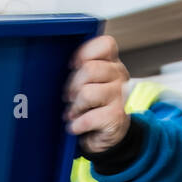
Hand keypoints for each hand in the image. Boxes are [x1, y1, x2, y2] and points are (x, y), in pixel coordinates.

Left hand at [65, 35, 130, 154]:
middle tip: (69, 97)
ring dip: (75, 107)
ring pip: (87, 93)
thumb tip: (62, 64)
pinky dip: (77, 125)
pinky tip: (77, 126)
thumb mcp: (89, 83)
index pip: (105, 45)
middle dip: (73, 85)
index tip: (73, 66)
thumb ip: (82, 70)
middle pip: (90, 69)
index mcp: (112, 64)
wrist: (107, 136)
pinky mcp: (117, 117)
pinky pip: (88, 118)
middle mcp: (120, 76)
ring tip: (74, 113)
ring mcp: (120, 97)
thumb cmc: (94, 107)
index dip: (85, 53)